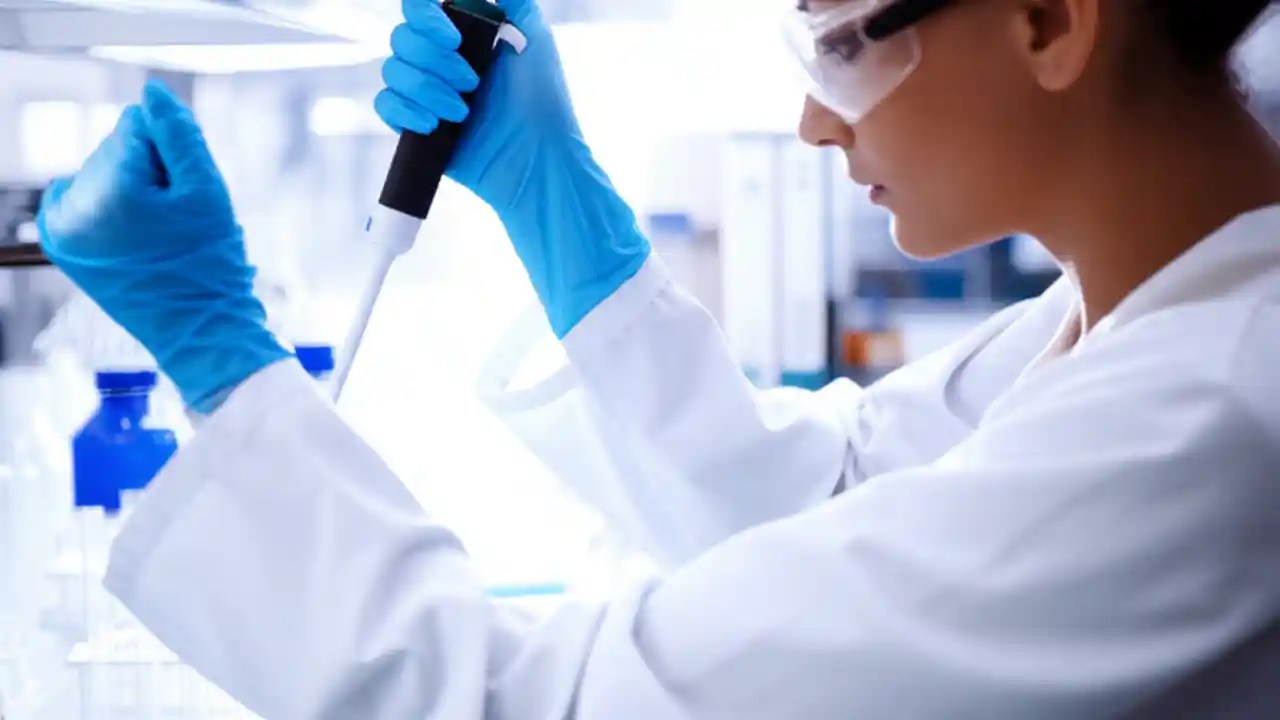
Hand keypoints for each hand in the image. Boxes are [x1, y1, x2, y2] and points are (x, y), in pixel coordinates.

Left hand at [38, 82, 290, 412]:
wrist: (198, 331)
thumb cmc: (210, 264)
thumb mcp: (208, 191)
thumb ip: (179, 134)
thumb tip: (152, 92)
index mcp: (111, 190)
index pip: (138, 125)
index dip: (174, 157)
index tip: (186, 203)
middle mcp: (73, 206)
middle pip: (116, 148)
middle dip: (151, 173)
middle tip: (176, 225)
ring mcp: (62, 227)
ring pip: (101, 171)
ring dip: (132, 191)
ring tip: (158, 236)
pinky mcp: (61, 244)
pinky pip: (81, 196)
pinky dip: (107, 206)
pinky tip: (131, 234)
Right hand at [376, 0, 650, 336]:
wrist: (538, 160)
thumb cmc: (542, 99)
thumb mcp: (533, 34)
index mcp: (462, 32)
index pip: (418, 7)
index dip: (426, 17)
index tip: (455, 40)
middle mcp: (440, 59)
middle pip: (402, 38)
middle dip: (435, 62)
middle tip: (474, 84)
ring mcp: (425, 92)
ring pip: (393, 71)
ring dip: (428, 90)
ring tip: (463, 113)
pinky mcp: (416, 126)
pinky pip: (385, 105)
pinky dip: (406, 112)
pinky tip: (435, 126)